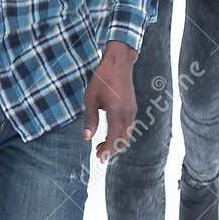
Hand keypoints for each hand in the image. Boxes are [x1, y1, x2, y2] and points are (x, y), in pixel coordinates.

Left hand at [83, 41, 138, 162]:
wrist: (118, 62)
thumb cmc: (102, 78)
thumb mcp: (91, 98)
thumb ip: (90, 119)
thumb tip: (86, 137)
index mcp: (116, 111)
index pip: (115, 138)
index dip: (108, 150)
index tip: (99, 157)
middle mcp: (127, 113)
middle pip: (123, 139)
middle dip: (112, 149)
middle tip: (98, 153)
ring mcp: (131, 110)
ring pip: (127, 134)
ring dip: (116, 141)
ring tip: (101, 145)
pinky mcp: (132, 107)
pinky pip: (128, 126)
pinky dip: (120, 133)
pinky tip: (109, 132)